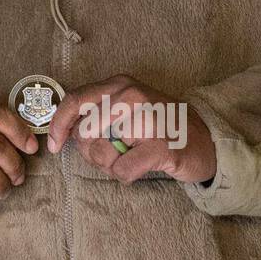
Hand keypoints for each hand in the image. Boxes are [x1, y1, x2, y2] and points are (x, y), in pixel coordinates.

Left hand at [45, 75, 216, 185]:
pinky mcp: (160, 146)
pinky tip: (142, 166)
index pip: (75, 100)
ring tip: (130, 157)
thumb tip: (67, 133)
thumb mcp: (127, 109)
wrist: (207, 142)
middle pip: (85, 132)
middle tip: (112, 153)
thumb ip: (97, 114)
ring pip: (101, 152)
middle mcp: (131, 96)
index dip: (58, 125)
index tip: (54, 145)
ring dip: (110, 164)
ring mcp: (148, 120)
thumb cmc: (160, 128)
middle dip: (91, 151)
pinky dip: (126, 174)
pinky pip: (122, 169)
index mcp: (119, 85)